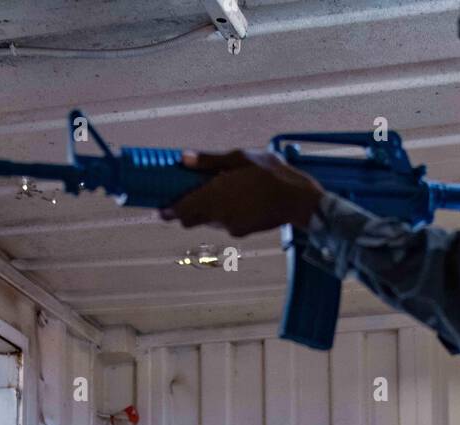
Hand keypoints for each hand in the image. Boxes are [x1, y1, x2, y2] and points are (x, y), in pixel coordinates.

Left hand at [159, 150, 323, 237]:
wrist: (298, 200)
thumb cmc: (271, 173)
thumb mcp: (240, 158)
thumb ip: (209, 161)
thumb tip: (183, 159)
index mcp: (214, 195)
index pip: (181, 210)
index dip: (168, 210)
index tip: (162, 208)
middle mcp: (218, 215)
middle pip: (191, 220)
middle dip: (186, 211)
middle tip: (188, 197)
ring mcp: (230, 226)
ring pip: (209, 221)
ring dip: (209, 210)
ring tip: (222, 192)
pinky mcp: (242, 232)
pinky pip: (226, 224)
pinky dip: (226, 214)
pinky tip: (240, 201)